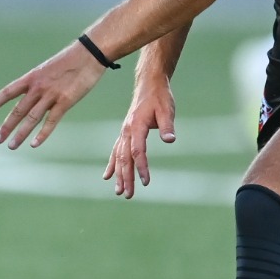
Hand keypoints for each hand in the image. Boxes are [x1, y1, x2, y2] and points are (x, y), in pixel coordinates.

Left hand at [0, 39, 105, 149]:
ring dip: (20, 134)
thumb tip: (30, 96)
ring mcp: (51, 95)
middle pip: (18, 110)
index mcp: (31, 78)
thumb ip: (37, 84)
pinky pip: (51, 121)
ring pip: (32, 118)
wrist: (88, 54)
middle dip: (6, 126)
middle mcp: (38, 87)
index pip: (8, 92)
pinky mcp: (66, 101)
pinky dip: (42, 134)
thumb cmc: (69, 61)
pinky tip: (34, 143)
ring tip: (12, 146)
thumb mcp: (47, 70)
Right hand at [107, 74, 175, 196]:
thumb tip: (170, 140)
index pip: (138, 151)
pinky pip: (116, 151)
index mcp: (136, 125)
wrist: (149, 83)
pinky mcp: (126, 133)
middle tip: (128, 195)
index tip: (145, 182)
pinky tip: (109, 176)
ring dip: (119, 174)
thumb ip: (167, 125)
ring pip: (119, 157)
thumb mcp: (167, 109)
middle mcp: (127, 130)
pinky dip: (113, 164)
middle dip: (126, 177)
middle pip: (125, 158)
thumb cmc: (160, 96)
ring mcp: (124, 132)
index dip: (141, 167)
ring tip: (119, 191)